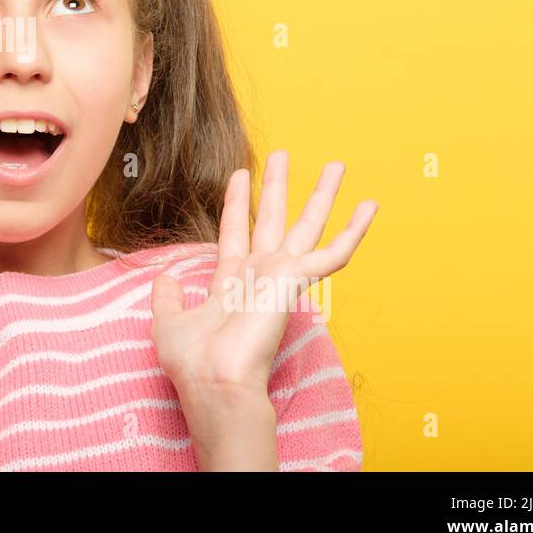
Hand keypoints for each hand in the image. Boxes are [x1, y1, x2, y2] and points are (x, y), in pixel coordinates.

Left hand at [150, 149, 376, 398]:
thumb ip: (167, 298)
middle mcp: (259, 275)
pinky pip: (334, 252)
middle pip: (273, 219)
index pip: (236, 231)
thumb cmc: (193, 360)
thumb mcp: (168, 322)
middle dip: (279, 186)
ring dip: (321, 194)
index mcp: (231, 282)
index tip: (241, 173)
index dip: (237, 202)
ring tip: (336, 165)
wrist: (215, 379)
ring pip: (307, 226)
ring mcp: (281, 276)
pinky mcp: (297, 281)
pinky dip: (354, 229)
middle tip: (284, 154)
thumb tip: (162, 278)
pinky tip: (369, 206)